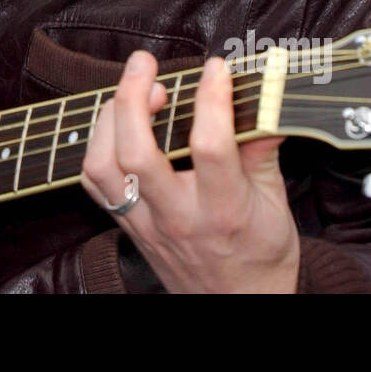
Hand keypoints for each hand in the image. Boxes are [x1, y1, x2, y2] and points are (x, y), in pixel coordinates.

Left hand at [80, 51, 299, 292]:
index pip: (210, 146)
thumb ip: (263, 148)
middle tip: (146, 64)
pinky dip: (97, 146)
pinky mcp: (128, 227)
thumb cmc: (261, 255)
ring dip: (109, 119)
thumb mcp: (276, 201)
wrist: (239, 307)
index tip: (215, 69)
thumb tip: (266, 96)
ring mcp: (147, 223)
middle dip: (133, 97)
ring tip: (133, 92)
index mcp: (224, 209)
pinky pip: (94, 183)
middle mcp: (178, 216)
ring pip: (103, 166)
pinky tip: (118, 126)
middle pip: (136, 153)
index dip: (211, 99)